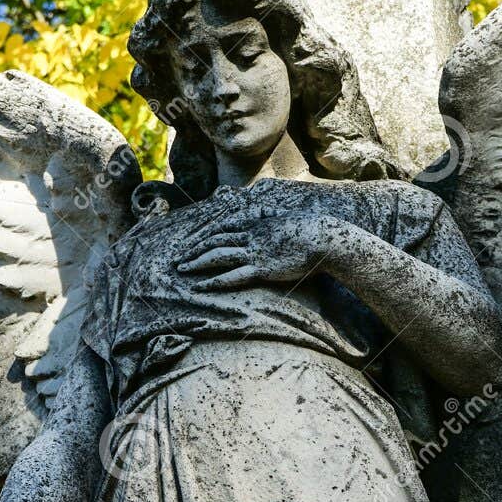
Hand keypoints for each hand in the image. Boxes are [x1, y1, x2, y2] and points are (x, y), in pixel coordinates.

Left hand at [175, 213, 349, 290]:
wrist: (323, 237)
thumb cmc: (311, 229)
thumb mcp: (287, 218)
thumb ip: (273, 218)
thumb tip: (268, 214)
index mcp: (256, 223)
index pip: (222, 228)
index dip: (204, 236)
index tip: (191, 242)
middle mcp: (250, 236)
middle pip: (214, 241)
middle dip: (193, 249)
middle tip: (178, 258)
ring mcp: (254, 252)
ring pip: (217, 256)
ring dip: (197, 263)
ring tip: (182, 271)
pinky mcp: (262, 268)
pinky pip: (232, 276)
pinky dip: (214, 281)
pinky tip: (201, 286)